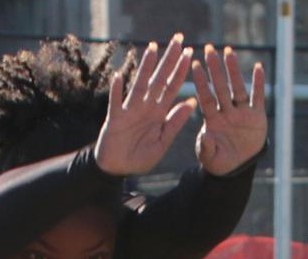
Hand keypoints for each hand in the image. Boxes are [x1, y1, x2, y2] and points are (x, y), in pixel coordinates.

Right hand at [93, 34, 196, 176]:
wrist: (118, 170)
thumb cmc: (140, 158)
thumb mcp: (162, 143)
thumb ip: (175, 123)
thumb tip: (192, 102)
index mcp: (159, 114)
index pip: (172, 88)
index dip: (180, 72)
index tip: (190, 54)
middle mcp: (145, 108)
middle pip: (159, 80)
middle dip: (168, 60)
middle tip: (178, 39)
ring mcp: (130, 111)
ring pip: (139, 85)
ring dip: (145, 68)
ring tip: (152, 49)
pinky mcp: (115, 119)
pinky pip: (115, 103)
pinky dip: (116, 91)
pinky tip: (119, 76)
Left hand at [190, 44, 266, 175]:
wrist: (236, 169)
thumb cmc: (218, 161)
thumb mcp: (209, 157)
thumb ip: (206, 147)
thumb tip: (205, 135)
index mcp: (212, 120)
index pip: (206, 97)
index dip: (202, 82)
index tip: (195, 65)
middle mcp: (226, 112)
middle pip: (221, 87)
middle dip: (215, 69)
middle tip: (209, 48)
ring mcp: (242, 113)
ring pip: (238, 88)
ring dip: (234, 70)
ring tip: (229, 51)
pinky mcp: (257, 117)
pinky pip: (258, 97)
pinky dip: (259, 83)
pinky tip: (259, 67)